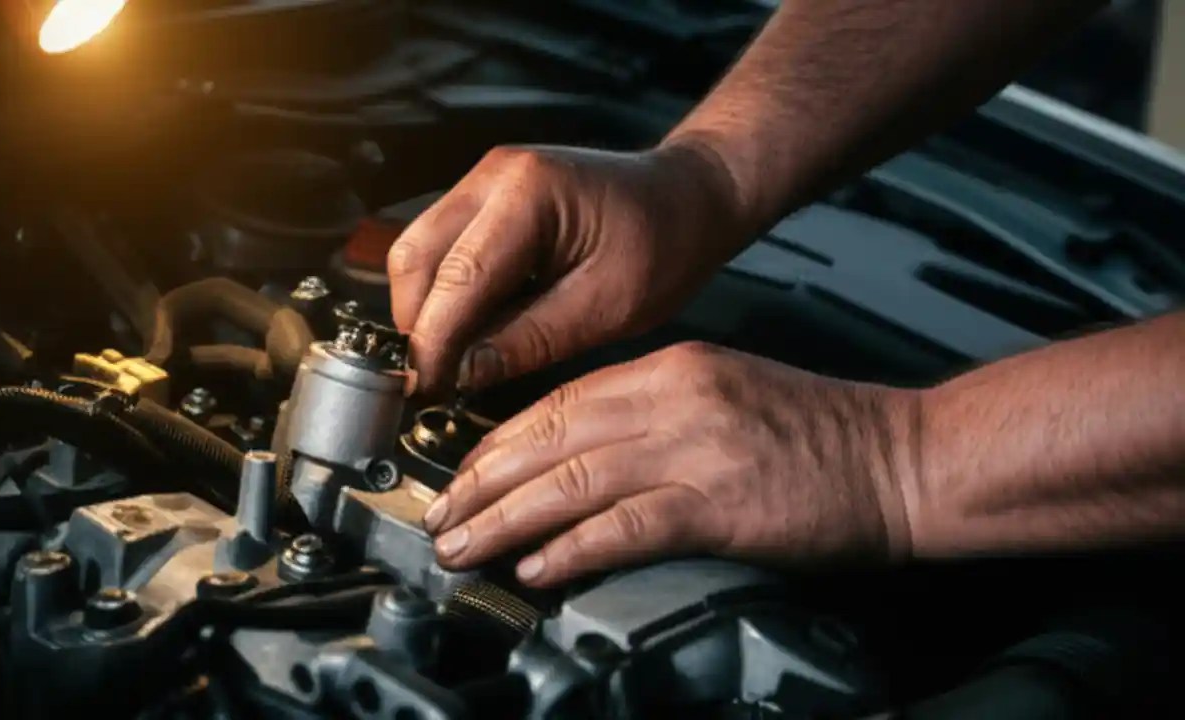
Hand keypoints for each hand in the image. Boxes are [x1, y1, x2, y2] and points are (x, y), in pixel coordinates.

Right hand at [387, 143, 745, 394]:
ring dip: (428, 309)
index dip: (434, 343)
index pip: (456, 278)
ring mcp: (485, 182)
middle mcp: (495, 176)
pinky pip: (441, 248)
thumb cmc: (666, 241)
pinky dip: (446, 293)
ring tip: (457, 359)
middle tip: (437, 380)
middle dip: (418, 324)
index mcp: (530, 194)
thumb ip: (529, 341)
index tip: (426, 390)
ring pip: (418, 252)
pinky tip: (474, 328)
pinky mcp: (486, 198)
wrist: (688, 198)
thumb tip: (463, 374)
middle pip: (415, 257)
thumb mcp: (608, 307)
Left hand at [421, 341, 922, 586]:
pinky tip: (538, 567)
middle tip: (440, 517)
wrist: (902, 456)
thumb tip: (580, 456)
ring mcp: (696, 449)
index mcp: (672, 368)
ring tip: (465, 547)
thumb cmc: (817, 433)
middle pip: (549, 437)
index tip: (463, 473)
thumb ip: (652, 415)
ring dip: (506, 520)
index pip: (559, 400)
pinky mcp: (721, 504)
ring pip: (572, 482)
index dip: (499, 442)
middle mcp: (674, 398)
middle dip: (481, 482)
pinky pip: (626, 526)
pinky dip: (573, 548)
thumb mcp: (724, 394)